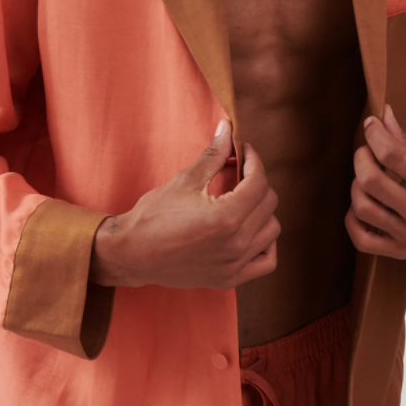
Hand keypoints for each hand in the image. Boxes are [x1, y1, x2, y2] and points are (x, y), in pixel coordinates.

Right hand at [90, 119, 279, 289]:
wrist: (132, 253)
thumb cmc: (153, 216)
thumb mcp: (185, 180)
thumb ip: (213, 154)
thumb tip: (227, 127)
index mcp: (226, 217)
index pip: (259, 183)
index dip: (255, 161)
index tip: (245, 152)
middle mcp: (235, 243)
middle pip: (268, 204)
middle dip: (258, 182)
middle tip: (242, 173)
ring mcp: (234, 264)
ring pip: (272, 230)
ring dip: (262, 211)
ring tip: (244, 200)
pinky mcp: (230, 278)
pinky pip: (267, 261)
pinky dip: (266, 245)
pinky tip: (252, 231)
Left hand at [345, 105, 405, 260]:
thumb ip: (404, 141)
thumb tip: (382, 113)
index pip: (391, 154)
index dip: (374, 134)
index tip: (371, 125)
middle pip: (370, 181)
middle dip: (361, 158)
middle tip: (366, 152)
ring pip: (362, 208)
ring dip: (356, 186)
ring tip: (366, 179)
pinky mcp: (400, 251)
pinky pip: (362, 240)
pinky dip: (352, 221)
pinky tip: (360, 206)